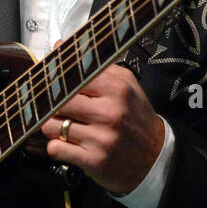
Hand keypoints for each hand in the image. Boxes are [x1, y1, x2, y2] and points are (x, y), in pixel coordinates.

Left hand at [41, 62, 164, 195]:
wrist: (155, 157)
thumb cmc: (136, 119)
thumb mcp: (125, 85)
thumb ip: (94, 66)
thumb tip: (60, 47)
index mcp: (117, 89)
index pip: (72, 76)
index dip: (56, 79)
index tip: (51, 82)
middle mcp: (110, 113)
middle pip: (57, 101)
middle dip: (51, 104)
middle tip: (57, 107)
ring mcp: (101, 138)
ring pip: (51, 125)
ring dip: (52, 126)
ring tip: (64, 125)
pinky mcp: (93, 161)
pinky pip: (56, 149)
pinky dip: (57, 146)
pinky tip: (69, 143)